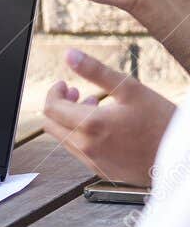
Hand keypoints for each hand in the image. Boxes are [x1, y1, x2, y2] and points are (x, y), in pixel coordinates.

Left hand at [42, 48, 173, 185]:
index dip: (54, 93)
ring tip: (95, 106)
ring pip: (65, 140)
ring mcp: (94, 162)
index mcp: (89, 126)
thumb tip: (69, 54)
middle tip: (76, 93)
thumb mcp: (130, 89)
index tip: (64, 84)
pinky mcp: (104, 171)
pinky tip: (105, 127)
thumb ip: (95, 71)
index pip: (50, 109)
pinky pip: (81, 153)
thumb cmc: (162, 120)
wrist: (184, 157)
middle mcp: (87, 148)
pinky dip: (83, 137)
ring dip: (71, 121)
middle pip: (52, 125)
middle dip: (59, 106)